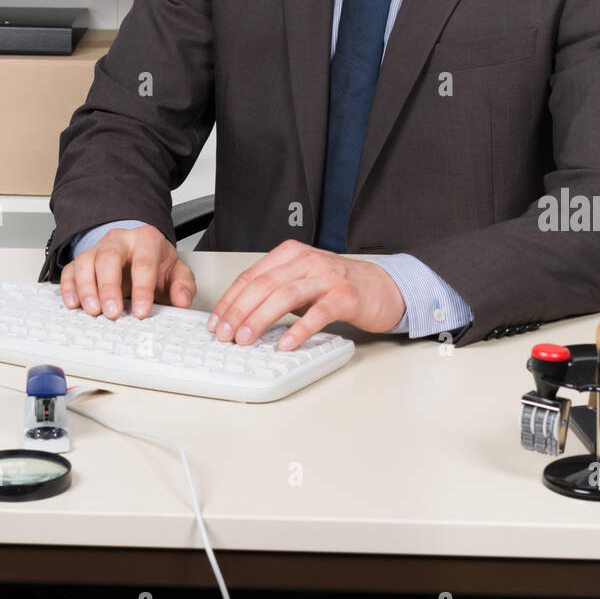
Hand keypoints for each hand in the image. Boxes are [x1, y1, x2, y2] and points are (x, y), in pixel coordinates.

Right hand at [60, 224, 195, 319]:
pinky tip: (73, 303)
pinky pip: (70, 270)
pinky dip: (69, 287)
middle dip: (109, 287)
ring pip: (86, 262)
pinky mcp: (82, 260)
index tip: (143, 311)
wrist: (140, 252)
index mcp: (146, 240)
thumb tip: (182, 300)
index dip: (143, 288)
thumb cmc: (156, 263)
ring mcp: (98, 248)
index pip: (144, 262)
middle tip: (112, 313)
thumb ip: (183, 285)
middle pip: (109, 257)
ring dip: (87, 288)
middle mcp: (120, 240)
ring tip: (93, 311)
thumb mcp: (176, 272)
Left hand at [205, 240, 406, 350]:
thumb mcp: (302, 282)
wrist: (383, 287)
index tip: (216, 321)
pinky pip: (318, 313)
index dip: (230, 300)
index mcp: (291, 254)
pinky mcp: (345, 296)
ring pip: (285, 296)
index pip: (251, 275)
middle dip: (239, 311)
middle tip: (224, 333)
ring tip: (246, 338)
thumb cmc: (339, 286)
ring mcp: (327, 277)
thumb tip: (240, 318)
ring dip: (260, 319)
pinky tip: (286, 344)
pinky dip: (299, 330)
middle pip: (264, 285)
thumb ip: (276, 292)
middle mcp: (307, 261)